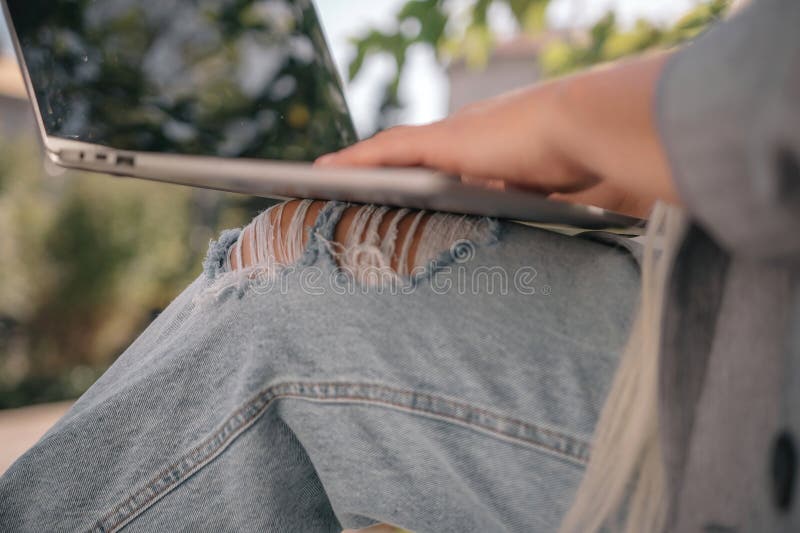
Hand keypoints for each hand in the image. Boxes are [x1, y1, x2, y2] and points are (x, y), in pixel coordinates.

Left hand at [316, 53, 677, 218]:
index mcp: (493, 152)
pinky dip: (355, 161)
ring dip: (356, 166)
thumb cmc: (589, 159)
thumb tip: (534, 220)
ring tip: (320, 178)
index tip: (401, 190)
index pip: (445, 165)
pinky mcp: (444, 142)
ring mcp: (455, 138)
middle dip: (378, 172)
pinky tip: (324, 170)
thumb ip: (536, 203)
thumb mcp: (556, 190)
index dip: (418, 175)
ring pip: (391, 153)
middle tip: (343, 185)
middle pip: (410, 157)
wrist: (593, 127)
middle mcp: (468, 138)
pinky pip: (386, 151)